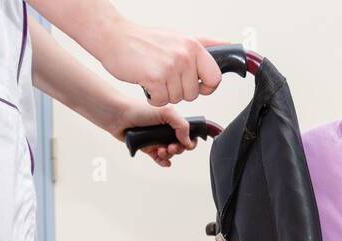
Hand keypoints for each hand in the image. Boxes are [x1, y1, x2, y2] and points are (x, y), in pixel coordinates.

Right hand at [95, 23, 221, 105]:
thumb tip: (228, 45)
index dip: (205, 87)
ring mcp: (170, 67)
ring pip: (177, 99)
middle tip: (164, 75)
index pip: (215, 78)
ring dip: (164, 93)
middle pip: (193, 93)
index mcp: (193, 46)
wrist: (114, 38)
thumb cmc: (145, 40)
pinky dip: (152, 98)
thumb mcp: (178, 37)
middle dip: (179, 90)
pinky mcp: (155, 78)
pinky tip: (146, 83)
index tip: (195, 84)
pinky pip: (161, 101)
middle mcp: (184, 55)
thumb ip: (203, 44)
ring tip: (154, 76)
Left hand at [108, 100, 196, 166]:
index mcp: (171, 121)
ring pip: (170, 153)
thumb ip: (181, 125)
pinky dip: (164, 162)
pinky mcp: (148, 148)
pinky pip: (159, 159)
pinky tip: (165, 161)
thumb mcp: (166, 112)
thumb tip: (188, 141)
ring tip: (161, 151)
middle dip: (178, 149)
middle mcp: (165, 130)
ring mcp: (157, 140)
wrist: (119, 116)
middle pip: (180, 145)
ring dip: (169, 154)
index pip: (187, 133)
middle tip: (171, 147)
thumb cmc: (139, 110)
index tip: (186, 144)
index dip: (189, 140)